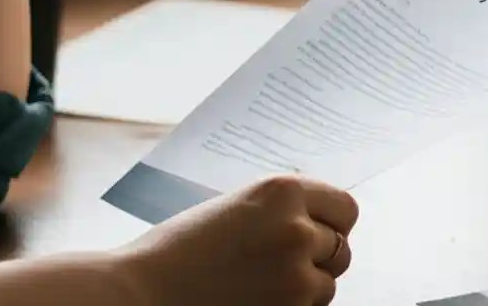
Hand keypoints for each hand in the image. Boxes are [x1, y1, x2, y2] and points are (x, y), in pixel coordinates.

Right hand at [115, 175, 358, 305]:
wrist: (143, 294)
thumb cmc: (179, 249)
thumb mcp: (234, 207)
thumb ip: (279, 208)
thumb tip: (317, 217)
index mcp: (282, 192)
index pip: (344, 207)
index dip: (332, 221)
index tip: (320, 229)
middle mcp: (297, 230)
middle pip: (341, 246)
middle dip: (319, 255)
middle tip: (286, 260)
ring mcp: (296, 276)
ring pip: (328, 283)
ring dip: (307, 285)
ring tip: (263, 282)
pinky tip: (258, 298)